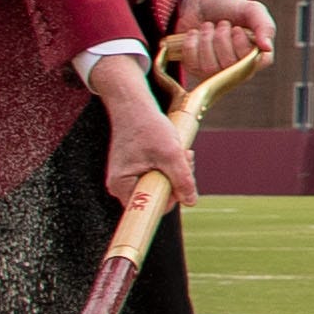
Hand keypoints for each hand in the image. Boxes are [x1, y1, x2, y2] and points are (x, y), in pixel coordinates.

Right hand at [93, 58, 196, 208]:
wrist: (133, 105)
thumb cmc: (147, 127)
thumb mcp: (170, 154)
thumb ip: (182, 180)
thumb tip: (191, 202)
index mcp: (122, 187)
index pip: (152, 209)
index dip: (172, 197)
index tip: (181, 180)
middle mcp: (122, 185)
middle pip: (159, 196)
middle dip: (178, 179)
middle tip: (185, 158)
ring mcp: (129, 177)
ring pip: (162, 184)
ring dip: (177, 170)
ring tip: (180, 151)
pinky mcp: (136, 168)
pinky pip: (158, 174)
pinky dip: (170, 164)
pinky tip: (175, 150)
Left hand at [167, 0, 272, 82]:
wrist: (205, 4)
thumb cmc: (233, 9)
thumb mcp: (253, 10)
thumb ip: (265, 26)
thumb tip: (267, 48)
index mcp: (257, 58)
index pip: (250, 63)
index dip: (240, 44)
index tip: (237, 28)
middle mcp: (237, 69)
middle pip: (228, 64)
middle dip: (221, 38)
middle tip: (222, 24)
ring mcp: (215, 72)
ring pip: (209, 67)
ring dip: (206, 39)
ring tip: (209, 27)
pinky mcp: (195, 69)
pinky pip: (191, 63)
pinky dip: (192, 42)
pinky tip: (196, 34)